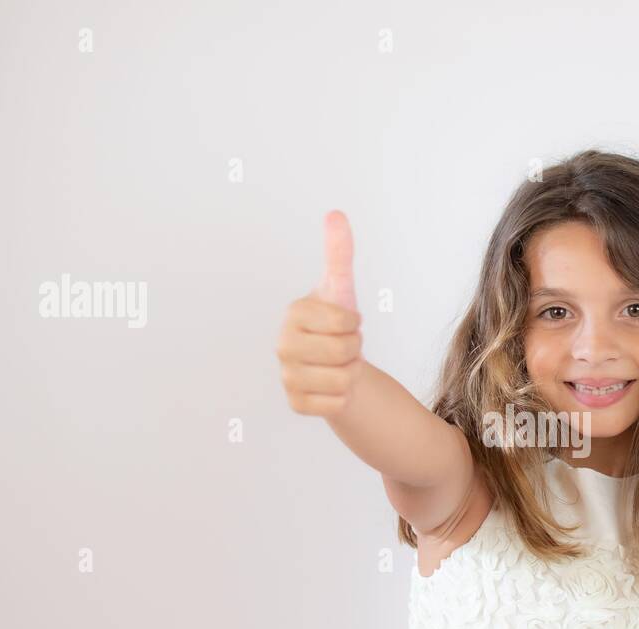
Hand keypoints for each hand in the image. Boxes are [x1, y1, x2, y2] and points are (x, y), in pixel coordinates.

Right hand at [277, 210, 364, 416]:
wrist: (337, 364)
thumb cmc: (337, 323)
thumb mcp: (341, 287)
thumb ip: (339, 253)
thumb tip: (336, 214)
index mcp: (294, 313)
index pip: (346, 322)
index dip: (355, 324)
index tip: (346, 322)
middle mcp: (283, 345)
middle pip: (345, 352)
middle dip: (355, 349)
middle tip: (344, 345)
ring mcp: (287, 376)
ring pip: (343, 379)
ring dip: (351, 373)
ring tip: (339, 365)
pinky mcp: (296, 404)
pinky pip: (337, 403)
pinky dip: (344, 396)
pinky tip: (332, 386)